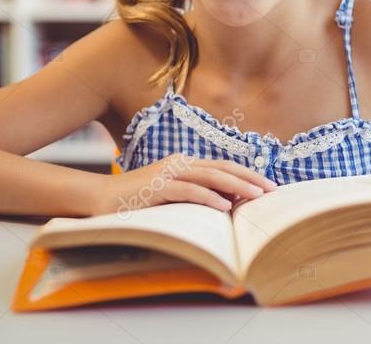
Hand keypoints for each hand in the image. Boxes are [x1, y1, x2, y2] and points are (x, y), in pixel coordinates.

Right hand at [86, 153, 277, 216]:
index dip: (247, 174)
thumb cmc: (136, 201)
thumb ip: (194, 195)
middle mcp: (179, 164)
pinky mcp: (155, 187)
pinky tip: (224, 206)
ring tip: (256, 196)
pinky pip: (188, 191)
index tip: (268, 186)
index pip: (223, 166)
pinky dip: (208, 197)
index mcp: (185, 164)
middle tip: (272, 190)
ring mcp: (167, 173)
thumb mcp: (170, 196)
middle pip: (223, 168)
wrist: (98, 199)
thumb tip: (228, 204)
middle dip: (250, 178)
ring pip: (210, 176)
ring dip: (236, 186)